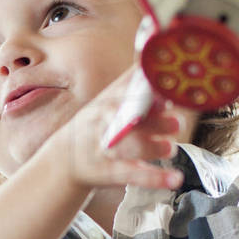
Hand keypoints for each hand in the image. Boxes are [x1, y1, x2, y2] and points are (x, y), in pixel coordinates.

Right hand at [46, 68, 183, 193]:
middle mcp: (105, 121)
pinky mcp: (111, 171)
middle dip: (153, 118)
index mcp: (108, 100)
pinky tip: (174, 179)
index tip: (166, 82)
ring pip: (132, 145)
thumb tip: (164, 59)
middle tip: (174, 122)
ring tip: (169, 148)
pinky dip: (156, 177)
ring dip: (154, 147)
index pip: (128, 87)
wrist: (64, 160)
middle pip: (129, 116)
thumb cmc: (96, 126)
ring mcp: (106, 147)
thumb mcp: (109, 100)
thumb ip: (134, 85)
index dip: (148, 85)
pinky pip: (135, 174)